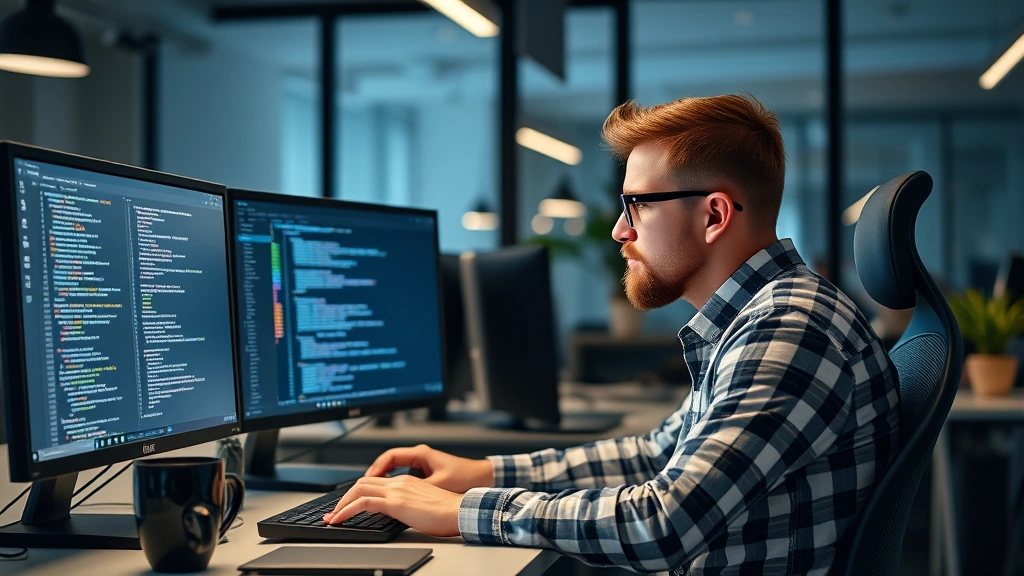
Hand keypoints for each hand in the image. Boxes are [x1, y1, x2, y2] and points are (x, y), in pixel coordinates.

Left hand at [323, 475, 462, 536]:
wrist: (459, 511)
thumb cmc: (448, 512)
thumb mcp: (425, 505)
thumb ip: (410, 504)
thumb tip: (403, 514)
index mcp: (406, 481)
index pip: (375, 482)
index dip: (358, 492)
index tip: (349, 504)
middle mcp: (399, 482)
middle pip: (362, 482)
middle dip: (344, 497)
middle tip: (335, 512)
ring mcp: (396, 490)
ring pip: (358, 490)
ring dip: (341, 504)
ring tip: (332, 517)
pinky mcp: (395, 502)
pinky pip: (363, 503)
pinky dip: (346, 510)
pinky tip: (339, 520)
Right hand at [365, 444, 493, 493]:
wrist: (483, 478)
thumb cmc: (464, 478)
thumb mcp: (436, 485)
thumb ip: (415, 490)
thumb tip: (395, 499)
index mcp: (419, 454)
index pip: (388, 458)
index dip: (374, 470)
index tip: (364, 482)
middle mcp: (419, 457)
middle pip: (386, 464)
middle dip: (371, 478)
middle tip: (357, 492)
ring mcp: (422, 465)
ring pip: (393, 471)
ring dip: (380, 482)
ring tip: (367, 495)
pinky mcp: (426, 475)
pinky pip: (402, 478)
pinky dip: (392, 485)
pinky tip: (388, 497)